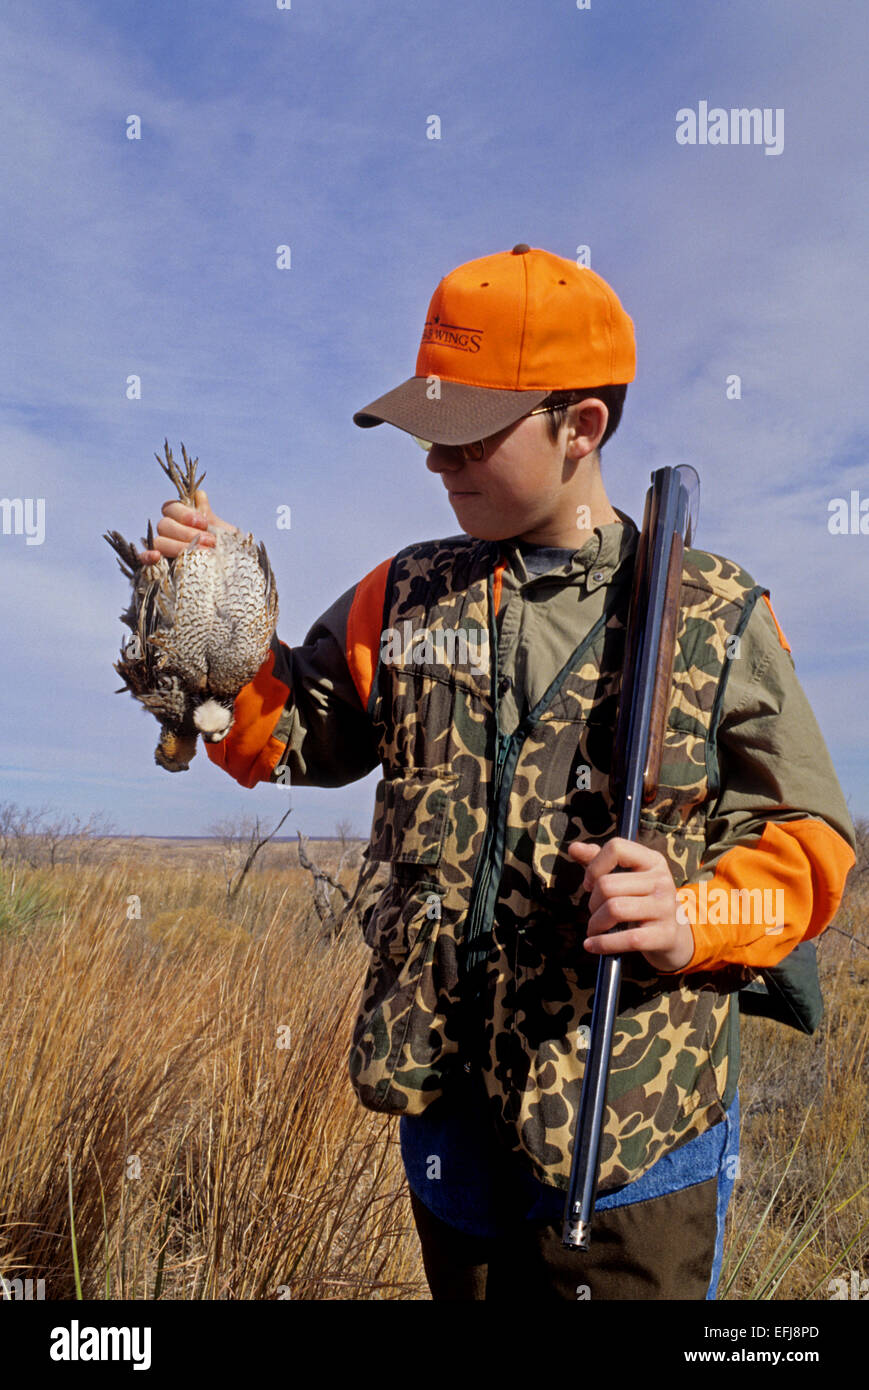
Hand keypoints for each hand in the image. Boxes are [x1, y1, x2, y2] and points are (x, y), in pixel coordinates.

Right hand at [136, 488, 238, 563]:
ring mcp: (164, 550)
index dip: (185, 514)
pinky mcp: (161, 568)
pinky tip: (156, 557)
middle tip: (209, 542)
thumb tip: (199, 495)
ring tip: (201, 554)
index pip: (170, 508)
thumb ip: (210, 517)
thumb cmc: (230, 555)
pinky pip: (145, 559)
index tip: (204, 523)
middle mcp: (170, 534)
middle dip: (187, 533)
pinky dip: (148, 556)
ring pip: (159, 541)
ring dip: (178, 546)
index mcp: (182, 521)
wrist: (236, 577)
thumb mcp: (225, 534)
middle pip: (164, 525)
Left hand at [567, 837, 694, 972]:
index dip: (594, 866)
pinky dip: (603, 944)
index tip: (589, 884)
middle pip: (608, 885)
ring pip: (614, 909)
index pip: (616, 848)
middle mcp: (663, 880)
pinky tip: (592, 945)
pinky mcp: (665, 935)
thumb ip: (598, 860)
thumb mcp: (625, 877)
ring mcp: (666, 908)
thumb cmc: (641, 901)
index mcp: (653, 860)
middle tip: (595, 912)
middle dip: (592, 902)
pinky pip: (628, 939)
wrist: (673, 936)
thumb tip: (574, 847)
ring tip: (595, 928)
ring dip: (595, 923)